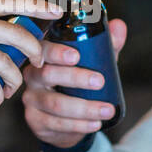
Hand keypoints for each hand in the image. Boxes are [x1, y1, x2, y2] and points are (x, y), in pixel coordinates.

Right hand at [23, 18, 127, 148]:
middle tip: (100, 81)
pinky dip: (79, 125)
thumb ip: (105, 47)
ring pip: (55, 104)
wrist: (67, 121)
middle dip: (76, 78)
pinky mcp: (35, 120)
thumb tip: (119, 26)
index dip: (57, 52)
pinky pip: (56, 123)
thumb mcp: (93, 65)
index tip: (77, 55)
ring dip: (84, 108)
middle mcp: (32, 76)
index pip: (43, 49)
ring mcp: (32, 99)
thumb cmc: (78, 86)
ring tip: (107, 110)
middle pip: (48, 74)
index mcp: (44, 57)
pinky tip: (95, 123)